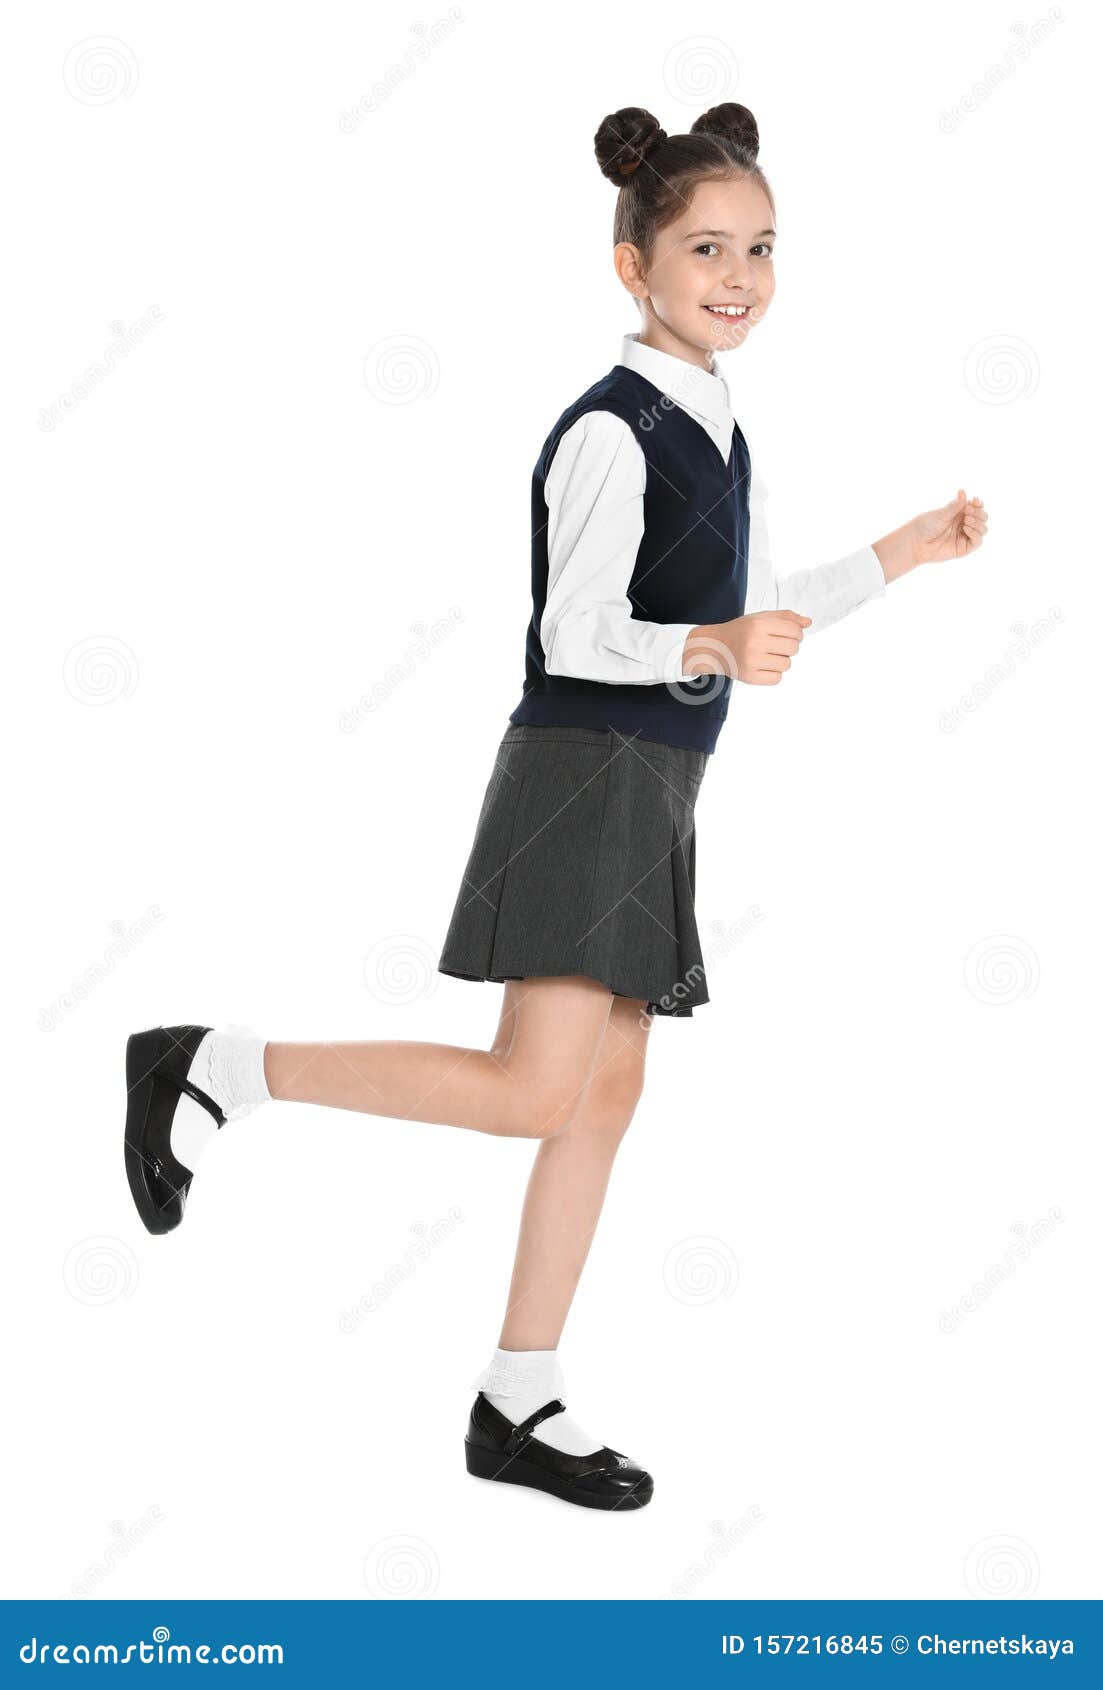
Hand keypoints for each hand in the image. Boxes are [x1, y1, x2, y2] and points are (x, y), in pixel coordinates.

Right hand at [683, 610, 812, 684]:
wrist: (715, 647)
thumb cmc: (741, 631)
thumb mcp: (760, 618)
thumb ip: (785, 617)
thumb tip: (808, 622)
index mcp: (758, 624)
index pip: (795, 630)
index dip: (796, 633)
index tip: (787, 634)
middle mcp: (755, 642)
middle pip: (794, 648)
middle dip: (789, 647)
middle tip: (775, 646)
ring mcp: (752, 661)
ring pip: (787, 664)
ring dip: (781, 661)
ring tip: (767, 656)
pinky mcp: (750, 677)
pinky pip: (777, 678)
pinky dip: (773, 673)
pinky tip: (762, 666)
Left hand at [910, 489, 988, 564]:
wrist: (916, 542)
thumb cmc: (925, 526)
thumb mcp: (942, 513)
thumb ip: (954, 505)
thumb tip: (962, 491)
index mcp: (959, 514)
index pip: (977, 508)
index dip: (979, 504)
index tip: (975, 501)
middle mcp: (964, 524)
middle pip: (983, 517)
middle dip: (979, 513)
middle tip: (967, 511)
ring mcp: (964, 536)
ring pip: (983, 529)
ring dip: (978, 522)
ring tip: (966, 520)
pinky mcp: (963, 548)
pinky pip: (977, 541)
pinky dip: (976, 533)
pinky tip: (966, 528)